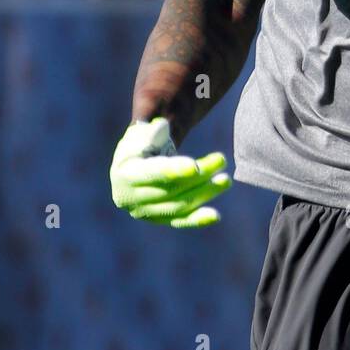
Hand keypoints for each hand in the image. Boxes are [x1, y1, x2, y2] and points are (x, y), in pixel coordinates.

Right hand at [110, 117, 231, 227]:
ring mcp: (145, 212)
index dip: (174, 171)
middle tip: (222, 160)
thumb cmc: (141, 143)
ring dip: (204, 193)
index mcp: (125, 174)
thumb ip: (151, 131)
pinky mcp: (159, 220)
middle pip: (170, 189)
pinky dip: (197, 219)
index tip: (196, 166)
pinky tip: (215, 216)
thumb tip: (162, 128)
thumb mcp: (141, 133)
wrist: (135, 165)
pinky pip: (180, 221)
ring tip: (225, 180)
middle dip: (199, 176)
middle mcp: (131, 198)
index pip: (152, 173)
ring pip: (179, 205)